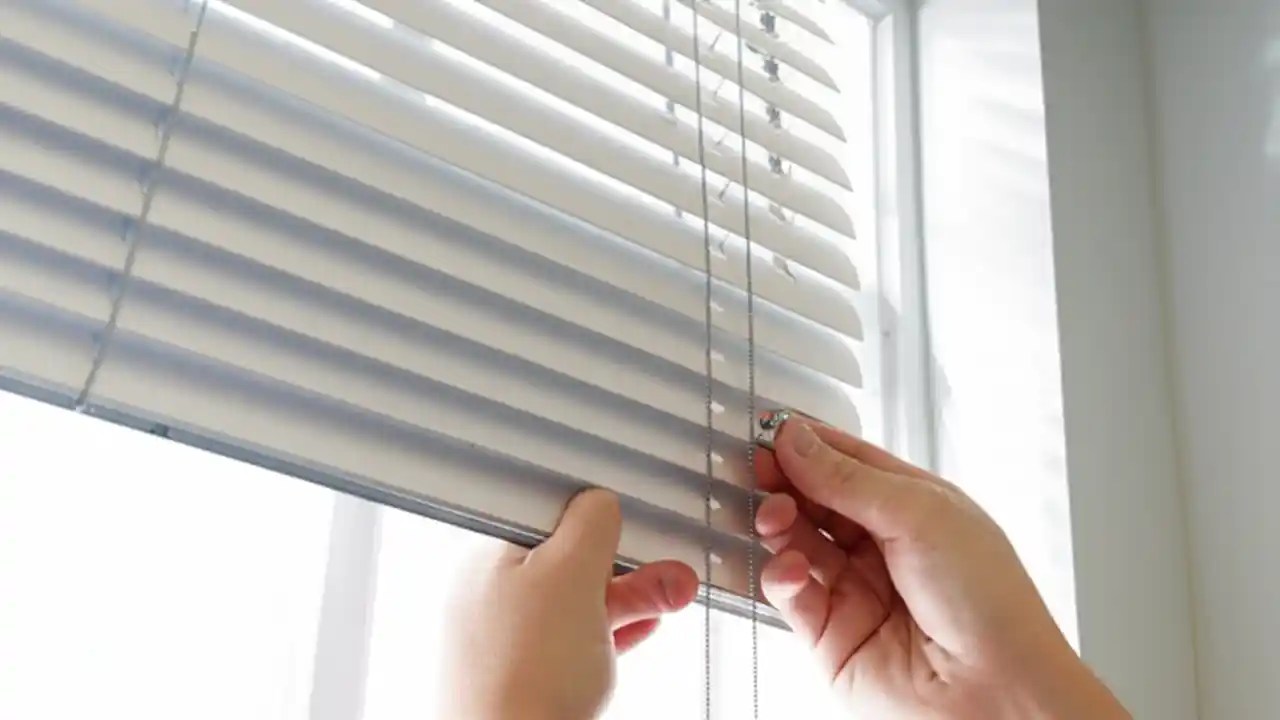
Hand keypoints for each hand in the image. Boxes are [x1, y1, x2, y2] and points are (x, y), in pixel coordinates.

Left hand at [441, 489, 698, 719]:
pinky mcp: (525, 676)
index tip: (634, 524)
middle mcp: (490, 594)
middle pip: (569, 560)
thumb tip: (600, 504)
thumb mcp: (572, 572)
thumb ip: (591, 526)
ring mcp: (506, 638)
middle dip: (627, 563)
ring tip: (669, 598)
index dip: (596, 517)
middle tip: (666, 572)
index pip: (546, 515)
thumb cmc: (525, 672)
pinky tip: (640, 628)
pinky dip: (612, 631)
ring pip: (577, 602)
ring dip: (629, 597)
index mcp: (486, 556)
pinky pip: (574, 641)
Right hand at [755, 418, 1129, 718]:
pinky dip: (783, 577)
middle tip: (762, 472)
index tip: (772, 430)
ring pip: (796, 544)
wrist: (997, 692)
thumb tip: (795, 440)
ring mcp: (853, 590)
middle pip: (815, 501)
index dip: (808, 445)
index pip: (847, 462)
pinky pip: (790, 595)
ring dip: (779, 526)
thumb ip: (848, 478)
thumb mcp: (921, 514)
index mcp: (911, 507)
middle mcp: (880, 546)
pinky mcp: (829, 635)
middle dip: (786, 483)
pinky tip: (794, 569)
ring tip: (776, 519)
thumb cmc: (989, 601)